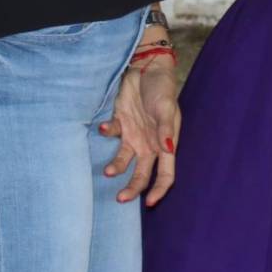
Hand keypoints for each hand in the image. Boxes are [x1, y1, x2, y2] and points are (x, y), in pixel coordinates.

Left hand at [100, 62, 180, 206]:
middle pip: (142, 174)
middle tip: (120, 199)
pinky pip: (112, 134)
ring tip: (107, 171)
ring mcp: (133, 136)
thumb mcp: (166, 108)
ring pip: (123, 161)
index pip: (166, 174)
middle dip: (133, 189)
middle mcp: (149, 145)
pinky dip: (106, 133)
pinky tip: (103, 128)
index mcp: (165, 144)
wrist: (146, 68)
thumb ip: (166, 129)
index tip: (150, 203)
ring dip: (116, 167)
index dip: (159, 190)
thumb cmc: (162, 89)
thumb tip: (168, 150)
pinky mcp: (120, 124)